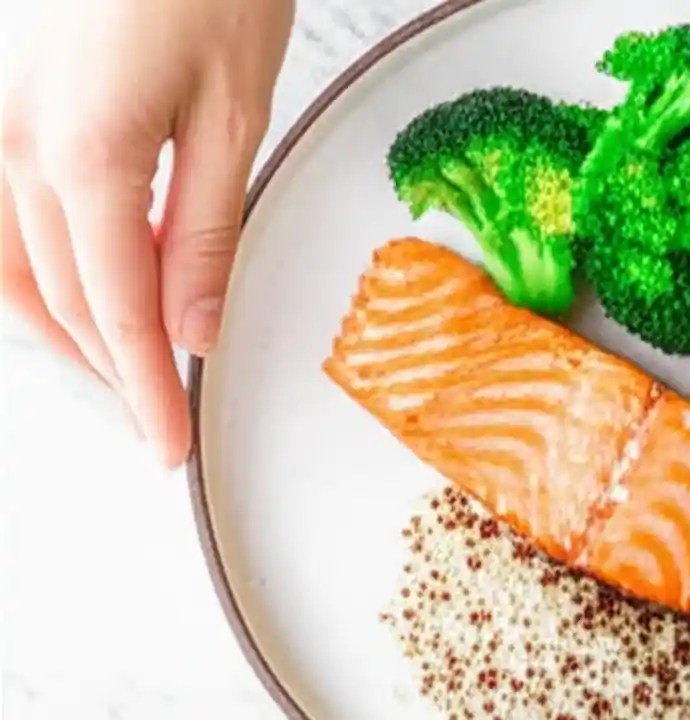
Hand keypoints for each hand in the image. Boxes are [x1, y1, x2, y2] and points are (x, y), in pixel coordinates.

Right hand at [1, 0, 293, 466]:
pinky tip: (86, 293)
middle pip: (59, 298)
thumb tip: (194, 325)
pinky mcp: (10, 106)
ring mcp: (1, 122)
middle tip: (163, 419)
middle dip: (114, 369)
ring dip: (68, 330)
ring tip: (128, 371)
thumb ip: (205, 228)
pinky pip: (8, 219)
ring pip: (14, 266)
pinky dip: (44, 274)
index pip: (115, 310)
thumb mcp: (233, 110)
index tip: (170, 441)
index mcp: (83, 154)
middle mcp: (19, 144)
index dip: (147, 387)